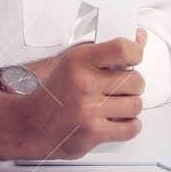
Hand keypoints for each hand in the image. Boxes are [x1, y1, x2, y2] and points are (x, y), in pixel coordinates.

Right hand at [16, 29, 145, 160]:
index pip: (123, 49)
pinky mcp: (92, 133)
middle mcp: (84, 84)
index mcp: (79, 61)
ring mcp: (88, 110)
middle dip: (134, 85)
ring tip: (117, 105)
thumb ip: (107, 51)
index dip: (136, 53)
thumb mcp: (75, 62)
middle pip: (136, 81)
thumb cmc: (56, 92)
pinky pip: (130, 128)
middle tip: (122, 87)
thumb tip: (140, 38)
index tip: (135, 58)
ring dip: (131, 106)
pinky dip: (130, 126)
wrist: (30, 124)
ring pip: (136, 105)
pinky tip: (119, 120)